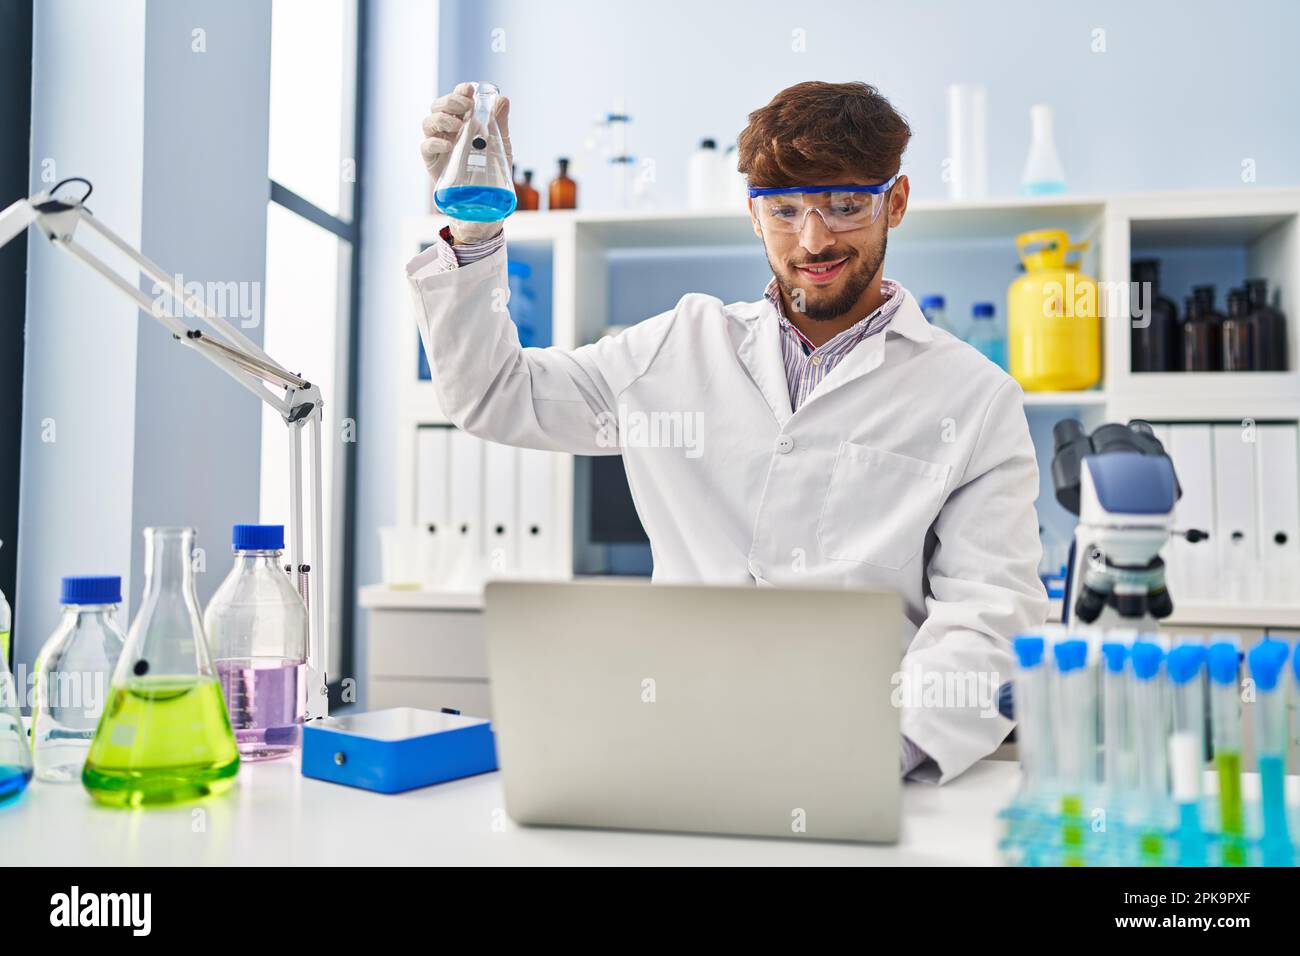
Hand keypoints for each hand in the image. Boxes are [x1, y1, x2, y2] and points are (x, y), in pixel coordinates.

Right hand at [420, 83, 513, 243]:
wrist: (483, 204)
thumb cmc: (492, 173)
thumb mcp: (501, 146)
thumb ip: (500, 123)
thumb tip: (503, 99)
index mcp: (463, 122)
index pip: (456, 99)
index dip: (460, 91)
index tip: (469, 90)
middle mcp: (447, 130)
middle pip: (438, 106)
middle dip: (450, 101)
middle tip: (464, 106)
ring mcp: (437, 145)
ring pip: (428, 122)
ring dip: (442, 118)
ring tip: (458, 125)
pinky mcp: (431, 161)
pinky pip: (425, 146)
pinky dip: (435, 141)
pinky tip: (449, 144)